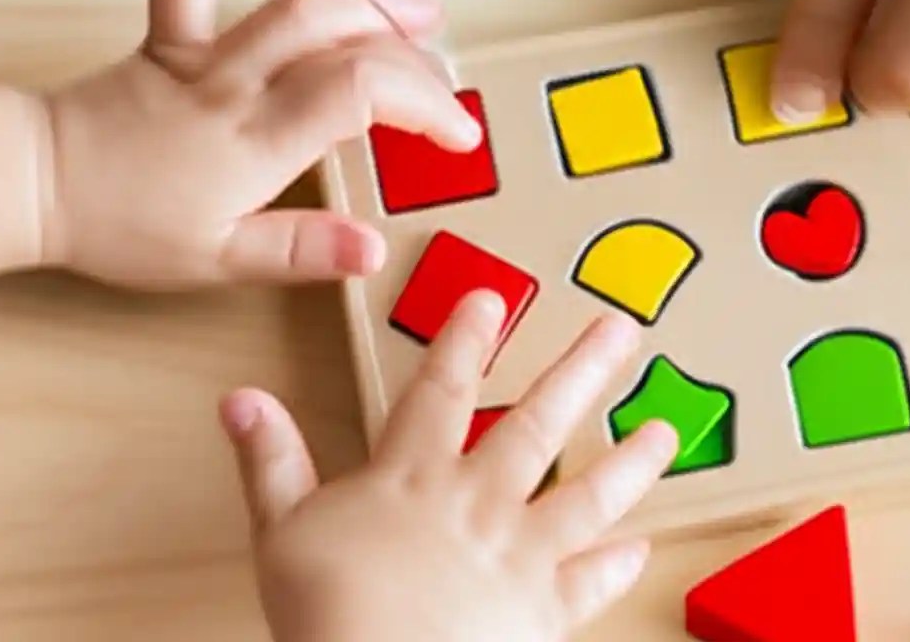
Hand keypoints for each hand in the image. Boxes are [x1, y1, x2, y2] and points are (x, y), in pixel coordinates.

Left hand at [42, 0, 480, 287]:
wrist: (35, 184)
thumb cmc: (119, 223)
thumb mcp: (221, 261)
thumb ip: (302, 251)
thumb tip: (373, 248)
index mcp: (254, 143)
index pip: (363, 96)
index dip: (424, 106)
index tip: (456, 134)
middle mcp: (236, 88)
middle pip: (345, 43)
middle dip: (412, 58)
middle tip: (446, 82)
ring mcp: (205, 57)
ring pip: (298, 5)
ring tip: (417, 7)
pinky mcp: (172, 41)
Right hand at [217, 292, 678, 641]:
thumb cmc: (329, 612)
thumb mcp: (280, 530)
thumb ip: (270, 460)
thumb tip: (243, 401)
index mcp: (414, 477)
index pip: (441, 389)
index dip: (465, 339)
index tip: (493, 300)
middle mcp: (478, 502)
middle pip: (539, 422)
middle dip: (583, 370)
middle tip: (622, 330)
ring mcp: (519, 554)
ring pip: (588, 493)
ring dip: (631, 459)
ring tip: (666, 430)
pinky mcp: (544, 609)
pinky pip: (590, 582)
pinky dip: (616, 565)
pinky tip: (641, 546)